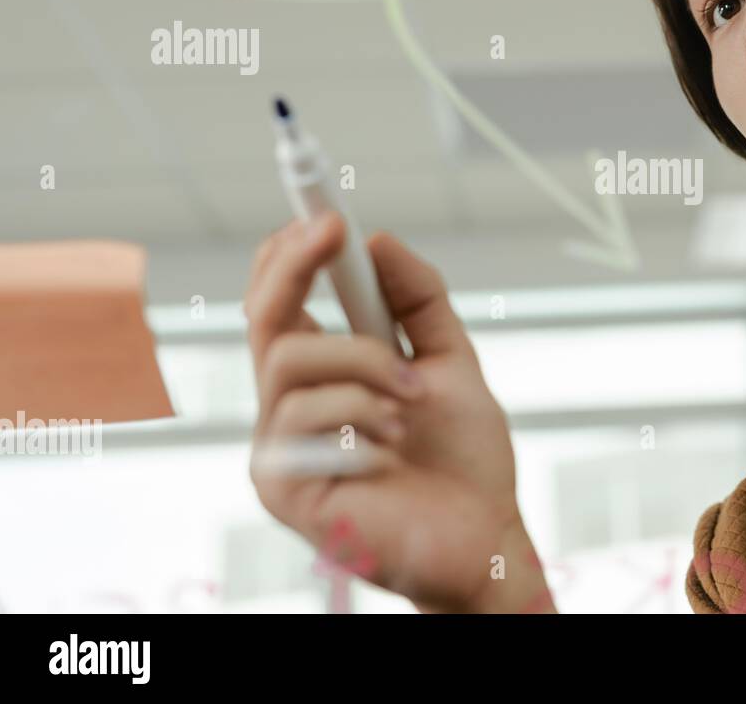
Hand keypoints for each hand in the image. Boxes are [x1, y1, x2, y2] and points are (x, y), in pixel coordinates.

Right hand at [243, 212, 552, 611]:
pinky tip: (394, 448)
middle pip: (262, 316)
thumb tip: (377, 238)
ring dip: (367, 364)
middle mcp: (291, 405)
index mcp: (325, 373)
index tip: (322, 207)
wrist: (484, 537)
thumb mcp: (450, 361)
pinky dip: (363, 418)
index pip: (282, 300)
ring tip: (414, 399)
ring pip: (291, 361)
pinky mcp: (282, 486)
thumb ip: (418, 301)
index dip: (289, 250)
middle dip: (295, 264)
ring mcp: (280, 447)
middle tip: (335, 232)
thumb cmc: (463, 459)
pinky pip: (305, 419)